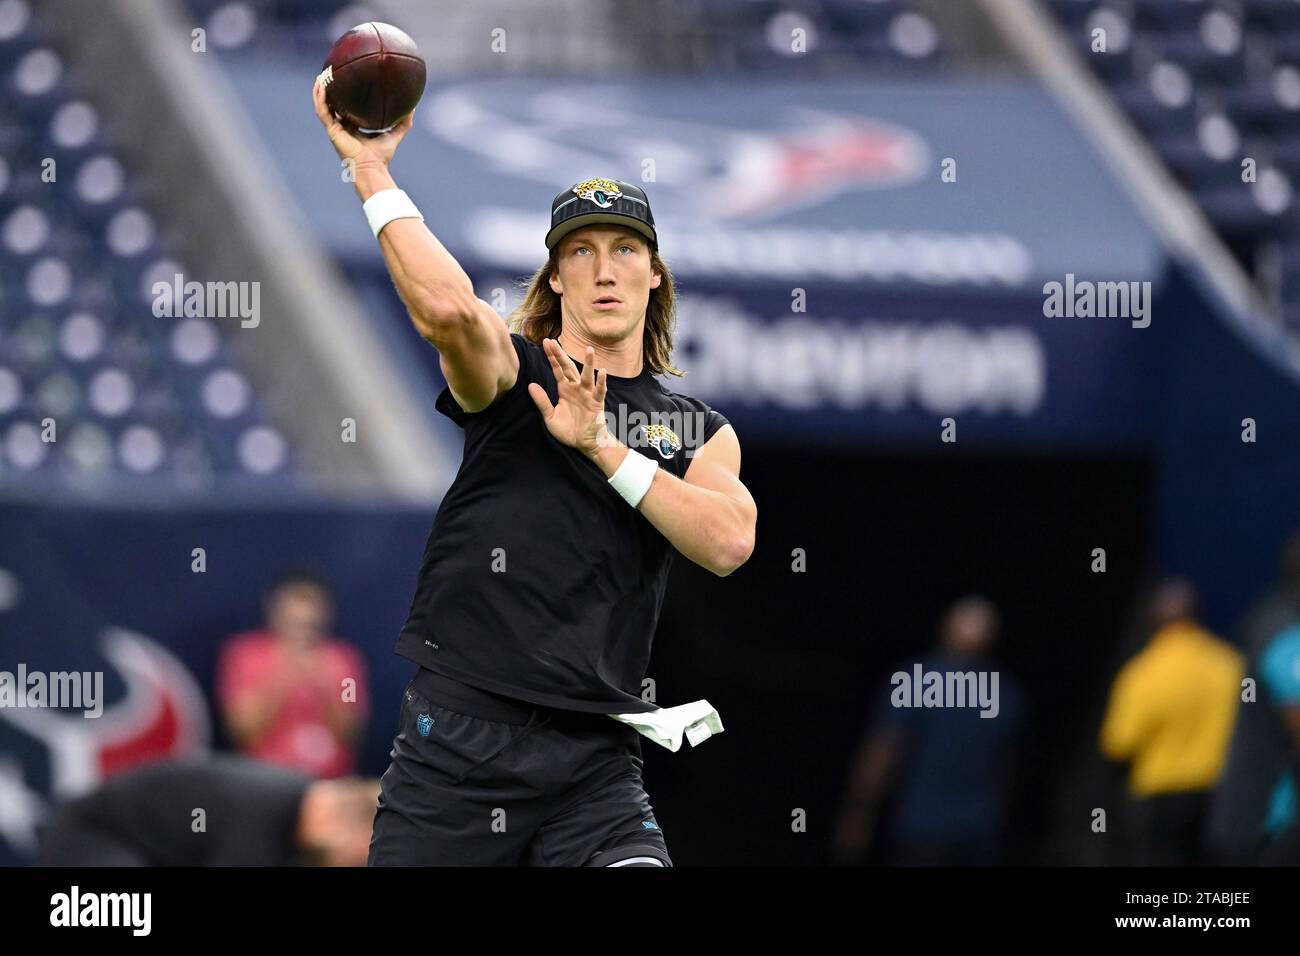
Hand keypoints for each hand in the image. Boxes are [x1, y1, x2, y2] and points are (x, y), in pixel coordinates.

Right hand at [312, 72, 413, 172]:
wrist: (371, 168)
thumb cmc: (382, 156)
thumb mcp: (395, 133)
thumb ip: (404, 121)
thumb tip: (414, 106)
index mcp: (354, 128)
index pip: (347, 109)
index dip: (346, 96)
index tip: (347, 81)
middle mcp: (343, 127)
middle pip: (333, 105)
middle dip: (330, 90)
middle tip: (331, 74)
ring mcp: (335, 129)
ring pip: (323, 106)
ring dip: (320, 90)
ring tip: (321, 76)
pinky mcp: (331, 131)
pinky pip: (322, 111)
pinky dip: (320, 98)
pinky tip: (320, 86)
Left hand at [527, 339, 611, 458]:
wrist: (584, 444)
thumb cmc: (569, 430)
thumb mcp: (550, 417)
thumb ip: (542, 401)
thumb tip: (530, 385)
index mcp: (565, 390)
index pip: (557, 370)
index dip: (551, 357)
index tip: (545, 343)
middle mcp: (576, 388)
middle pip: (568, 368)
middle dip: (561, 355)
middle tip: (553, 341)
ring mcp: (588, 395)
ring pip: (587, 376)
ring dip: (588, 363)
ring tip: (589, 350)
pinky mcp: (597, 403)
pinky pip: (600, 391)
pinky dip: (601, 382)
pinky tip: (602, 372)